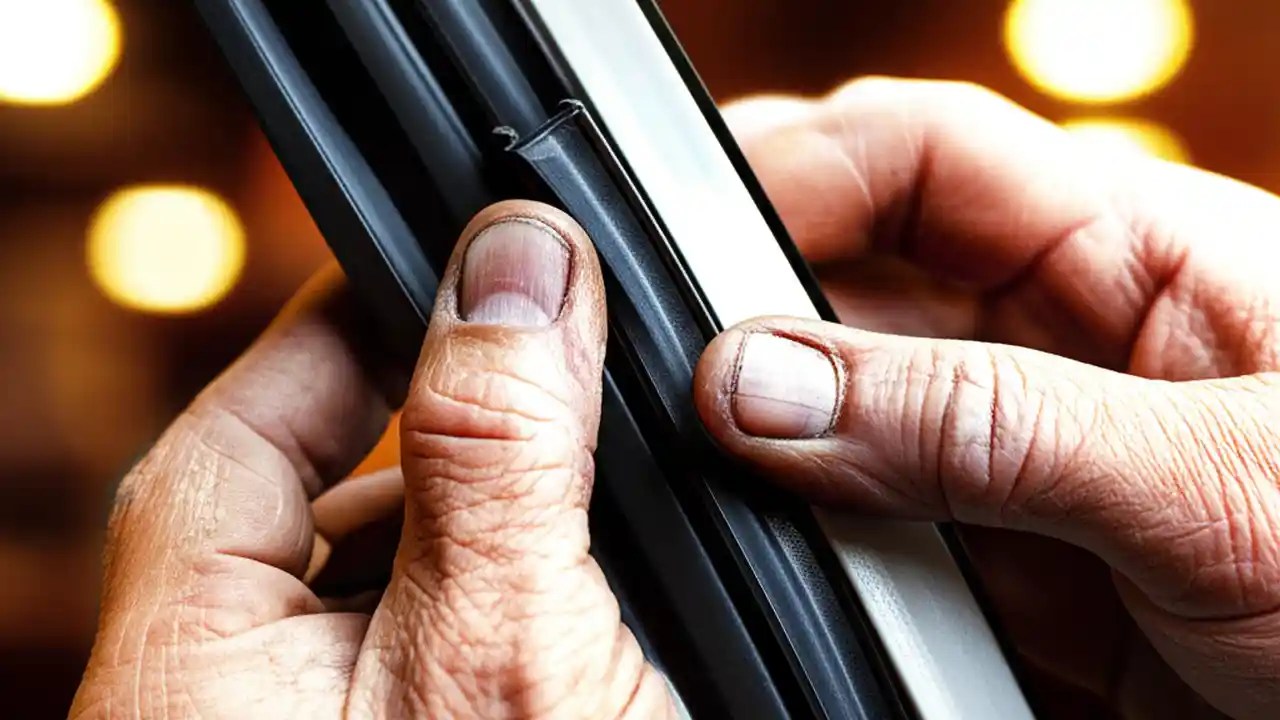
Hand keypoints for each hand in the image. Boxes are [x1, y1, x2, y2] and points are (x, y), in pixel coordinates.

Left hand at [71, 202, 675, 718]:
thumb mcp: (508, 648)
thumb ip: (498, 454)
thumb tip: (517, 261)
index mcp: (192, 667)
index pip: (235, 431)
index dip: (343, 323)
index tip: (448, 259)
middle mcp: (220, 700)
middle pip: (303, 499)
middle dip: (433, 422)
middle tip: (540, 364)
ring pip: (373, 576)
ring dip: (476, 518)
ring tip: (581, 492)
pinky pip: (416, 641)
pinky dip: (490, 595)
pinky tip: (575, 595)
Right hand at [695, 78, 1279, 719]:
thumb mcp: (1214, 481)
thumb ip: (981, 424)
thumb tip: (763, 384)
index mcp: (1132, 258)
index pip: (919, 157)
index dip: (794, 172)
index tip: (686, 242)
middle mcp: (1054, 343)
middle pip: (854, 282)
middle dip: (755, 320)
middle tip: (673, 381)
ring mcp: (1014, 457)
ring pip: (839, 413)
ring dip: (773, 448)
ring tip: (717, 486)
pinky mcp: (995, 564)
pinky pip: (862, 529)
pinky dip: (807, 547)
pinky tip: (781, 566)